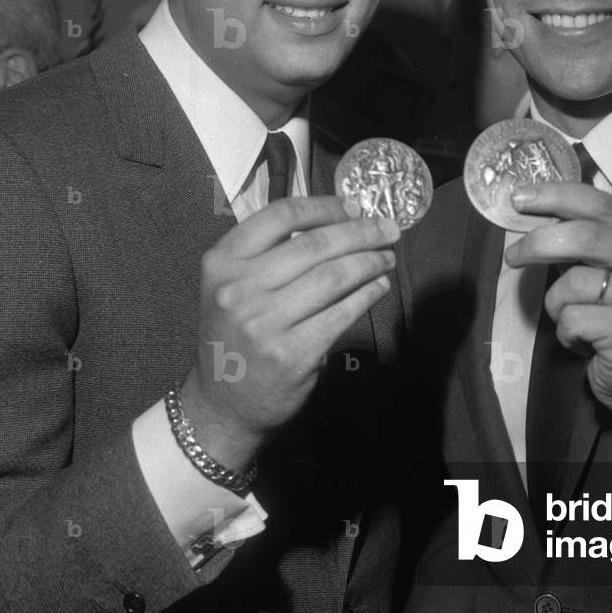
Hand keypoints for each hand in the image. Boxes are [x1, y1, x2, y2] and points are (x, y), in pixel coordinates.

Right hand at [181, 196, 398, 469]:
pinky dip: (368, 294)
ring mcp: (264, 323)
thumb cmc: (235, 336)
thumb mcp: (232, 286)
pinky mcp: (292, 354)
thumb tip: (340, 219)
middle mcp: (238, 289)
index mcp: (222, 262)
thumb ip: (271, 253)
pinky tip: (379, 286)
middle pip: (315, 244)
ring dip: (371, 262)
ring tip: (387, 258)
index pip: (281, 216)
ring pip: (334, 276)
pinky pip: (343, 313)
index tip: (355, 206)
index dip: (325, 206)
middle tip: (389, 229)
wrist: (221, 407)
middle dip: (362, 232)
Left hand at [507, 182, 611, 433]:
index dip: (556, 196)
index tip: (519, 197)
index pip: (599, 204)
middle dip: (539, 243)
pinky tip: (584, 342)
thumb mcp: (605, 271)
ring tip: (573, 320)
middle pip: (585, 236)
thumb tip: (532, 206)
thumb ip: (579, 240)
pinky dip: (566, 332)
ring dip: (557, 304)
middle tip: (513, 257)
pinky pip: (575, 319)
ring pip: (574, 283)